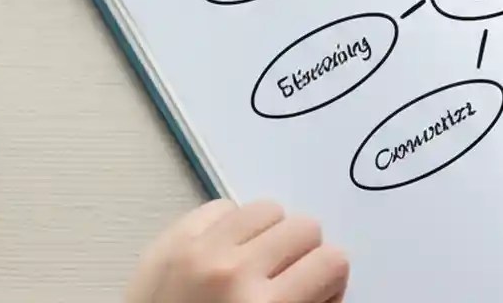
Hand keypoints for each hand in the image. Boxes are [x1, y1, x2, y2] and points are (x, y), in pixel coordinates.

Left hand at [126, 200, 348, 302]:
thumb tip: (326, 286)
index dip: (329, 281)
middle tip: (284, 281)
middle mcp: (234, 271)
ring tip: (252, 264)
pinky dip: (229, 228)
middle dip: (302, 255)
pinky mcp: (169, 241)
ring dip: (268, 236)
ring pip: (267, 209)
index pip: (333, 262)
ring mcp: (198, 250)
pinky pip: (222, 208)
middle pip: (305, 227)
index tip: (316, 296)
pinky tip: (221, 257)